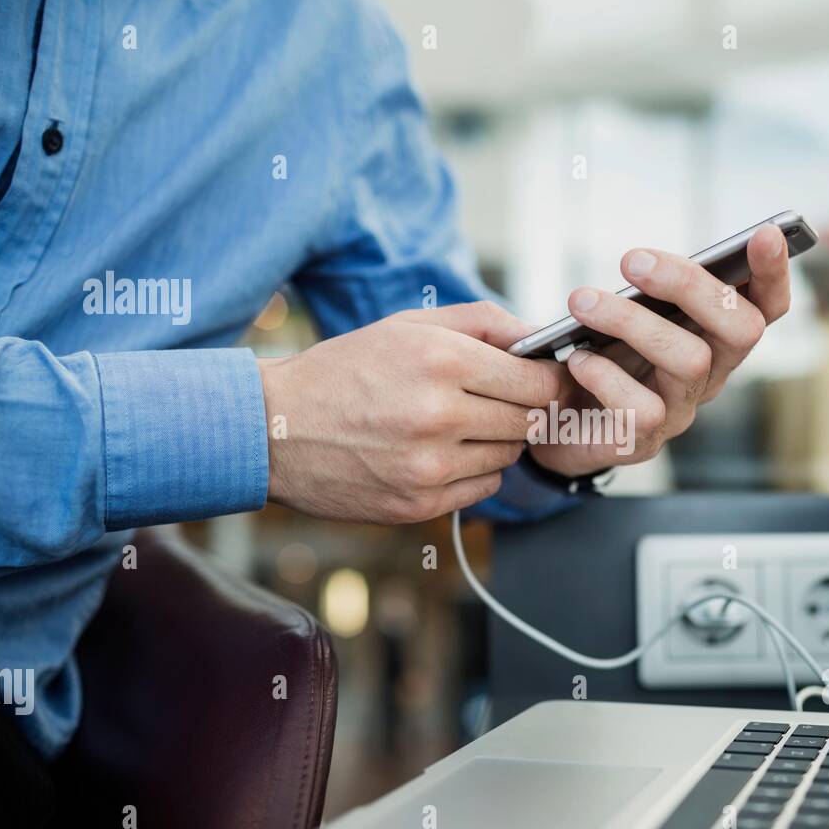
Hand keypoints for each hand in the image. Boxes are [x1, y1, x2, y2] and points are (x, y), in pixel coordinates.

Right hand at [260, 302, 562, 522]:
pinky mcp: (420, 504)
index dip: (552, 378)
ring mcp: (430, 466)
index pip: (540, 381)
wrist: (276, 429)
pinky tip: (440, 451)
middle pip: (531, 420)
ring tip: (458, 422)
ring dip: (498, 439)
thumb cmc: (347, 369)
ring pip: (510, 454)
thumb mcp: (409, 326)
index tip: (547, 377)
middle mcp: (440, 415)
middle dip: (525, 407)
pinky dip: (474, 469)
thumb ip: (483, 323)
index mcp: (442, 360)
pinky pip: (484, 486)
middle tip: (501, 398)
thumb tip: (542, 337)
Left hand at [527, 224, 791, 476]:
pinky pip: (642, 409)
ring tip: (582, 302)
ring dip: (632, 322)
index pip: (764, 306)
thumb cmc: (594, 353)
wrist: (548, 418)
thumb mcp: (617, 314)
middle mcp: (710, 373)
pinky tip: (576, 359)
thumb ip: (637, 290)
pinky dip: (606, 376)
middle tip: (632, 260)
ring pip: (690, 360)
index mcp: (713, 336)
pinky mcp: (644, 440)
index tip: (764, 232)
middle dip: (692, 285)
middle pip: (741, 329)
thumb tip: (636, 264)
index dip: (773, 272)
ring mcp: (681, 409)